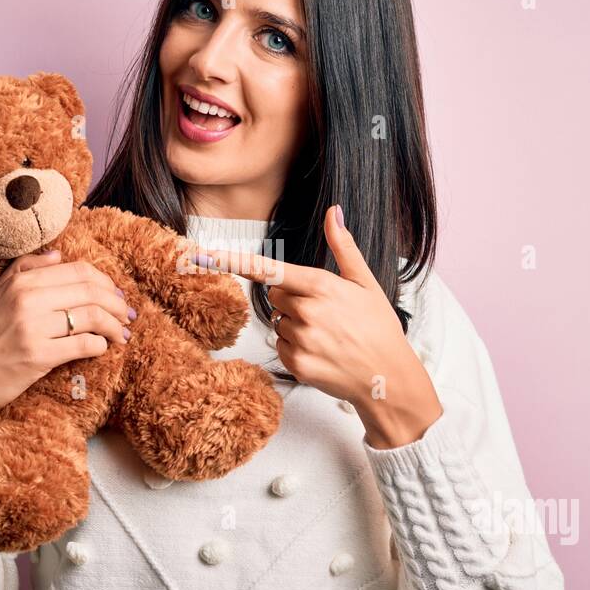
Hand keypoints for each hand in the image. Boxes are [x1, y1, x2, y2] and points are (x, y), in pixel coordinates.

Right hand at [0, 250, 134, 449]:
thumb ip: (23, 270)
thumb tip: (59, 254)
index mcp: (19, 281)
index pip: (78, 270)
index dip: (106, 282)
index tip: (116, 296)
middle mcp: (26, 299)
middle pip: (90, 291)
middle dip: (117, 304)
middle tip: (127, 317)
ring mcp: (32, 327)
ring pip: (92, 317)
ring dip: (115, 326)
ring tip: (122, 335)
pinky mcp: (37, 356)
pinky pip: (83, 344)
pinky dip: (100, 346)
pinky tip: (102, 349)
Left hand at [193, 205, 442, 449]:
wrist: (388, 377)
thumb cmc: (378, 327)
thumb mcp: (365, 282)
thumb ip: (343, 246)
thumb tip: (333, 212)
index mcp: (321, 285)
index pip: (267, 269)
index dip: (230, 261)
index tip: (201, 255)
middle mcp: (307, 311)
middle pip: (274, 296)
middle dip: (293, 300)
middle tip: (326, 313)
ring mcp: (300, 339)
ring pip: (278, 322)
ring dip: (295, 326)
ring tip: (328, 336)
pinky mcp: (296, 364)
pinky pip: (281, 346)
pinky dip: (296, 349)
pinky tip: (322, 352)